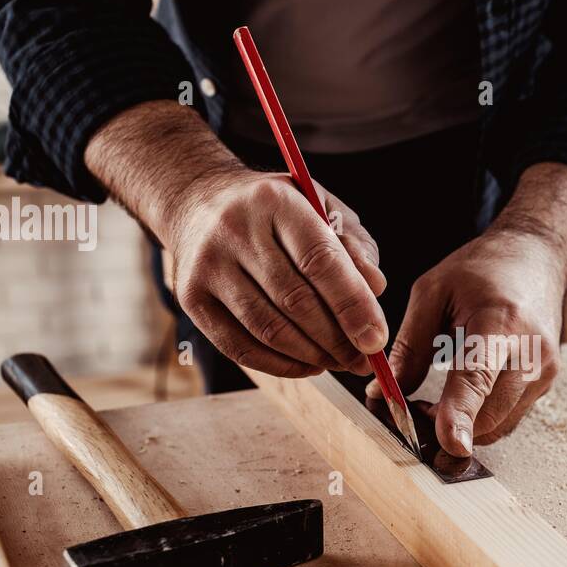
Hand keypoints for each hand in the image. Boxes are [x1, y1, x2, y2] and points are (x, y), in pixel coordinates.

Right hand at [161, 167, 387, 376]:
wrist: (198, 203)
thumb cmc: (274, 210)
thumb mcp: (320, 205)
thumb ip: (353, 243)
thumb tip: (375, 288)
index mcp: (274, 201)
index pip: (320, 260)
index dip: (353, 305)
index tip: (376, 339)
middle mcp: (235, 230)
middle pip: (295, 300)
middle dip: (337, 340)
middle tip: (362, 360)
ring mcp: (208, 266)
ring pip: (268, 329)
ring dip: (311, 356)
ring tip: (338, 362)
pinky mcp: (191, 298)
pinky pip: (240, 347)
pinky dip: (280, 365)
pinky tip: (307, 365)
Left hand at [373, 229, 565, 455]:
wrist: (536, 259)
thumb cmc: (482, 270)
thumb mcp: (433, 292)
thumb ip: (410, 346)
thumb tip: (383, 393)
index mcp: (500, 321)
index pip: (479, 377)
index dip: (462, 414)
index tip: (450, 444)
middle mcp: (531, 351)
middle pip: (489, 413)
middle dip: (449, 425)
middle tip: (416, 409)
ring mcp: (545, 371)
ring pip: (499, 424)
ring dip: (465, 425)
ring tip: (439, 400)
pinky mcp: (546, 383)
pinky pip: (509, 418)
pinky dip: (482, 418)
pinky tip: (464, 397)